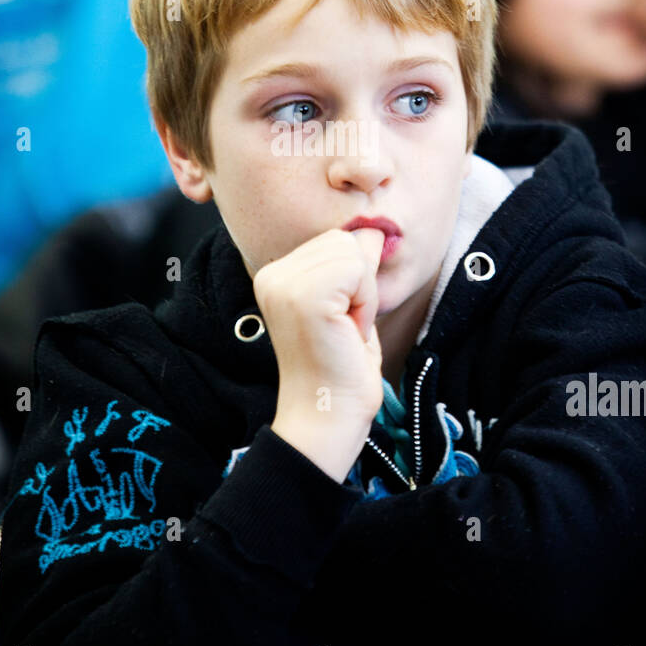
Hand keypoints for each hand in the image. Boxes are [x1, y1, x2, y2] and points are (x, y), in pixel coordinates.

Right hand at [253, 227, 384, 482]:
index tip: (339, 321)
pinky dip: (365, 302)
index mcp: (276, 274)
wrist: (328, 415)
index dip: (353, 281)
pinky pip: (358, 270)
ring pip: (353, 252)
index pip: (335, 241)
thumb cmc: (341, 367)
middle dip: (360, 283)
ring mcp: (284, 283)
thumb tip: (372, 230)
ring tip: (344, 329)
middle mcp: (272, 274)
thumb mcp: (348, 304)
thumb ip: (353, 266)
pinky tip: (347, 331)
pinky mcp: (304, 295)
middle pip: (344, 240)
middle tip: (344, 327)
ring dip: (363, 294)